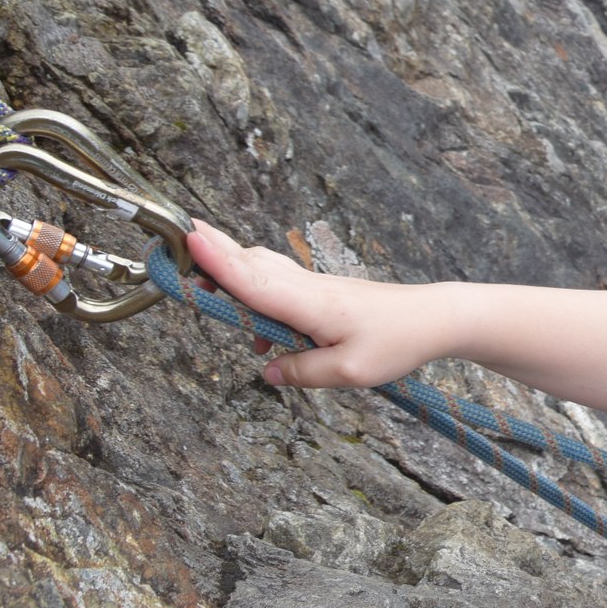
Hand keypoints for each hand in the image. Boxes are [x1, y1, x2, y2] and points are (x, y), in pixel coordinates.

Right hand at [185, 219, 453, 389]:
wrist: (434, 318)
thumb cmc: (398, 341)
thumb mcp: (349, 371)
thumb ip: (302, 372)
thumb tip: (266, 370)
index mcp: (308, 303)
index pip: (252, 278)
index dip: (216, 259)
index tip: (187, 235)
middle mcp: (306, 288)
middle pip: (248, 265)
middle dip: (210, 256)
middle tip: (172, 252)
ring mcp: (313, 287)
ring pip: (262, 272)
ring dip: (231, 279)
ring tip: (204, 293)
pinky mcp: (320, 294)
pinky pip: (278, 288)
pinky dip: (257, 297)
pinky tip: (263, 336)